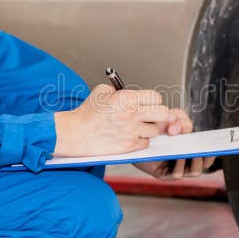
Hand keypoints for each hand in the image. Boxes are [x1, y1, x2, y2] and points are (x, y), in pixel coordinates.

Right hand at [52, 85, 174, 156]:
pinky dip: (141, 140)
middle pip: (163, 114)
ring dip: (149, 128)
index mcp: (126, 98)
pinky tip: (131, 136)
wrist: (75, 133)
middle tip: (151, 115)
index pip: (156, 97)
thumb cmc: (87, 113)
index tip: (149, 103)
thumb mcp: (102, 92)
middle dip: (158, 114)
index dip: (154, 100)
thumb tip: (135, 94)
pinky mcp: (129, 146)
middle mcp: (131, 115)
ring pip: (156, 130)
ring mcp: (132, 132)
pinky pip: (146, 143)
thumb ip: (122, 91)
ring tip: (138, 126)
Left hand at [134, 109, 215, 180]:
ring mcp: (176, 169)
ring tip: (191, 152)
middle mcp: (185, 161)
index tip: (216, 147)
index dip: (214, 153)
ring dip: (195, 162)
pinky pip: (177, 174)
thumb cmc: (157, 127)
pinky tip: (179, 156)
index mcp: (191, 149)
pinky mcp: (164, 175)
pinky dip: (181, 165)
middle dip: (206, 158)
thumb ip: (181, 121)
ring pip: (194, 171)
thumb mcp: (173, 119)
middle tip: (204, 149)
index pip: (207, 156)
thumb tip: (179, 129)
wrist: (136, 134)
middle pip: (204, 165)